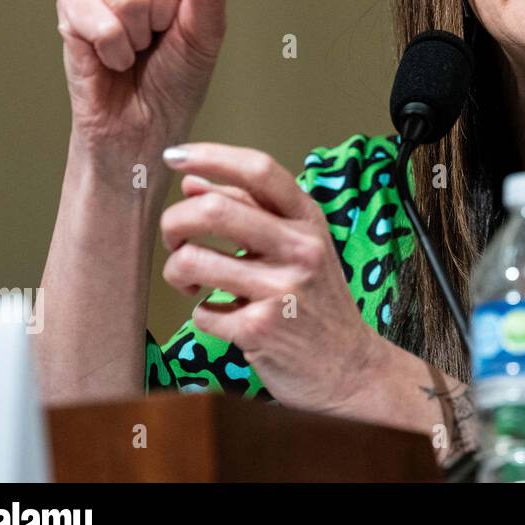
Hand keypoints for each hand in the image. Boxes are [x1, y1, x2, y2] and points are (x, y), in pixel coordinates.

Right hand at [56, 0, 252, 154]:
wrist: (140, 124)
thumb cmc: (176, 80)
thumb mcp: (204, 41)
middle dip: (166, 5)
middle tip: (162, 34)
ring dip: (138, 32)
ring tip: (138, 48)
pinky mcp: (72, 2)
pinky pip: (93, 12)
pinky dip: (111, 45)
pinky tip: (112, 55)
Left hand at [159, 142, 382, 415]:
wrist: (350, 367)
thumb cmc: (318, 302)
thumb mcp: (299, 246)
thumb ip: (251, 210)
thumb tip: (193, 182)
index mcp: (308, 220)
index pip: (259, 171)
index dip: (211, 157)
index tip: (175, 158)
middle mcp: (300, 249)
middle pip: (213, 210)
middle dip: (174, 222)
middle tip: (175, 239)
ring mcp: (281, 290)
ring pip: (193, 261)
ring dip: (177, 272)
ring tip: (193, 283)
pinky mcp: (260, 330)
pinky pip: (200, 312)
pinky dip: (202, 316)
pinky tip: (225, 319)